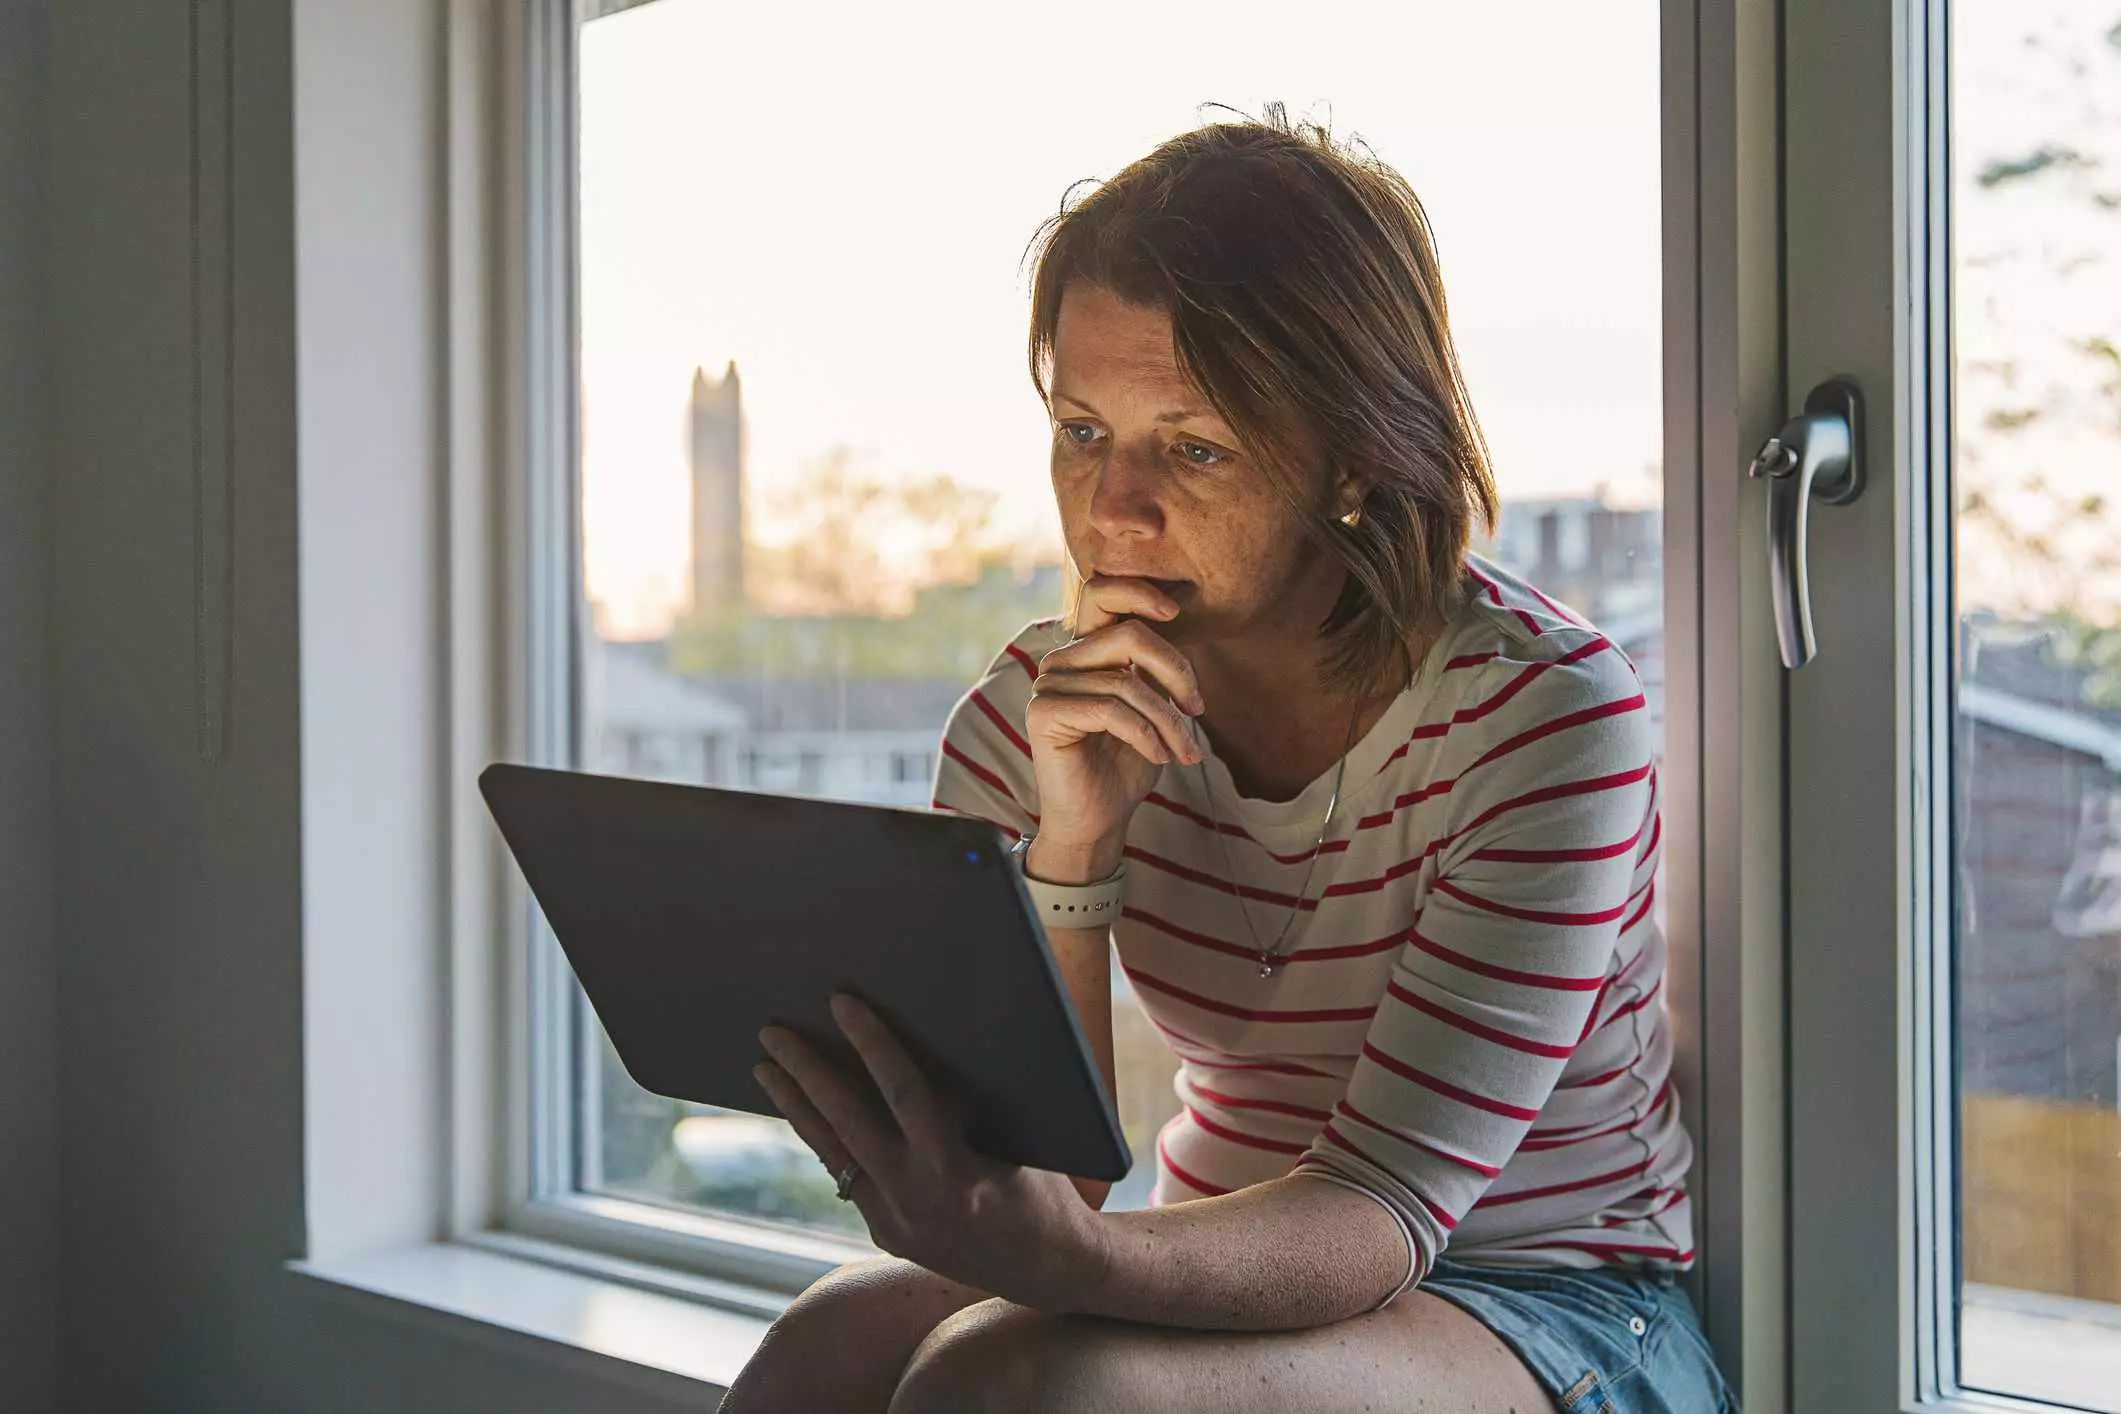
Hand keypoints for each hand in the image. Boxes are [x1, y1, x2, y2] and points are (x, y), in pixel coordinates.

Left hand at [753, 995, 1110, 1312]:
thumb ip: (969, 1102)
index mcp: (956, 1172)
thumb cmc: (1046, 1187)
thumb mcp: (1019, 1139)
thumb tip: (922, 1034)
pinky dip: (826, 1138)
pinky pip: (848, 1176)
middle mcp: (916, 1202)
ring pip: (833, 1154)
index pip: (903, 1093)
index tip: (841, 1002)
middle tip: (773, 1032)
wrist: (1050, 1268)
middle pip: (847, 1123)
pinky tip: (805, 1108)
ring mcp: (895, 1224)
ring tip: (766, 1068)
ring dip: (797, 1106)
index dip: (871, 1042)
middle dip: (806, 1072)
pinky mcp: (886, 1234)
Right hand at [1026, 575, 1206, 878]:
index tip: (1176, 613)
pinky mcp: (1044, 714)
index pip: (1102, 594)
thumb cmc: (1127, 766)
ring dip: (1168, 720)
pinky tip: (1159, 757)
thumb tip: (1178, 628)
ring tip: (1184, 752)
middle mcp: (1062, 661)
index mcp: (1086, 651)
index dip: (1138, 591)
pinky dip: (1146, 735)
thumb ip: (1157, 669)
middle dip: (1176, 671)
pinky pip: (1111, 710)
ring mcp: (1048, 685)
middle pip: (1129, 635)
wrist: (1098, 821)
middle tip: (1197, 709)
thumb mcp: (1154, 708)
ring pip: (1128, 681)